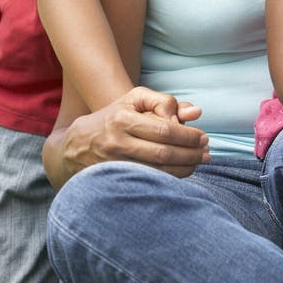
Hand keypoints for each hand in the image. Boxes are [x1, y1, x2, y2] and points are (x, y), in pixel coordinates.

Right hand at [62, 87, 209, 178]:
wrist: (76, 145)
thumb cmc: (114, 117)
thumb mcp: (134, 100)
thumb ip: (165, 102)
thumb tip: (195, 113)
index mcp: (123, 119)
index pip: (164, 130)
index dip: (188, 136)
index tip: (204, 138)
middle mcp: (117, 143)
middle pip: (163, 153)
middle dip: (191, 154)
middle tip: (207, 153)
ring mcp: (114, 166)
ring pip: (158, 172)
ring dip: (185, 169)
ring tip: (199, 163)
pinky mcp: (114, 182)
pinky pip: (149, 183)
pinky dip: (169, 180)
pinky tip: (182, 173)